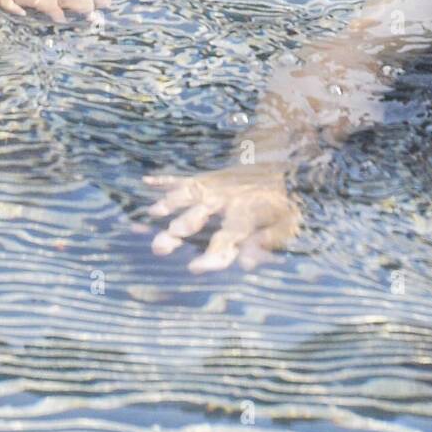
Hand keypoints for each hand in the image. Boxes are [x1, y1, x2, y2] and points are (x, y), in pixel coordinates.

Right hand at [145, 167, 300, 271]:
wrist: (279, 163)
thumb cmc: (280, 203)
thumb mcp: (285, 225)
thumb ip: (266, 243)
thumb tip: (246, 264)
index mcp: (245, 214)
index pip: (227, 238)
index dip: (212, 254)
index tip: (192, 268)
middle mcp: (226, 199)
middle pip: (202, 213)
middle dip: (184, 224)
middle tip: (164, 240)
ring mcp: (213, 186)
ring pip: (189, 193)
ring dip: (171, 201)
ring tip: (153, 212)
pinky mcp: (205, 178)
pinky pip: (183, 178)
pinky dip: (164, 179)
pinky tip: (146, 180)